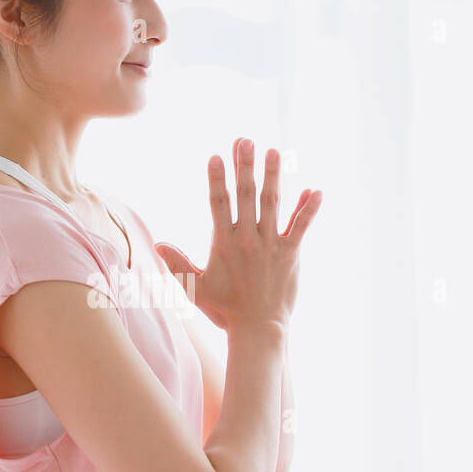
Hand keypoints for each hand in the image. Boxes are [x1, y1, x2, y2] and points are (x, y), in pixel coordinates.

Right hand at [153, 137, 321, 331]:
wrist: (258, 330)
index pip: (219, 204)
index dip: (217, 179)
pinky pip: (301, 226)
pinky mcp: (291, 254)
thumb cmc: (225, 310)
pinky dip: (309, 208)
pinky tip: (315, 190)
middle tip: (245, 141)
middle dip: (245, 167)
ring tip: (274, 152)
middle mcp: (248, 240)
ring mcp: (271, 246)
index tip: (215, 157)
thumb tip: (156, 244)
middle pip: (246, 196)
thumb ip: (177, 264)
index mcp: (223, 244)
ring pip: (273, 204)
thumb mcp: (195, 287)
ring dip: (274, 177)